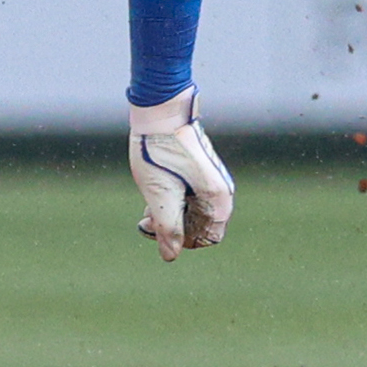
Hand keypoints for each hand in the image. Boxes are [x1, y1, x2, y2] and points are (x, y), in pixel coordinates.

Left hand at [130, 89, 233, 261]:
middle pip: (201, 225)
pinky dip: (172, 200)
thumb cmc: (160, 152)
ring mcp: (211, 179)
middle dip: (174, 228)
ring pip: (193, 211)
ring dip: (170, 215)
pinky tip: (153, 193)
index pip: (209, 237)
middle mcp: (221, 189)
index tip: (160, 232)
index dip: (184, 241)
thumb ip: (167, 228)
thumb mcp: (160, 195)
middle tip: (146, 220)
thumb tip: (170, 255)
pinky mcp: (200, 170)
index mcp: (218, 197)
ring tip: (146, 208)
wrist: (161, 111)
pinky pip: (190, 196)